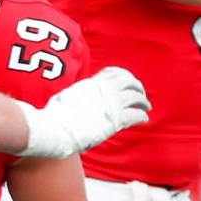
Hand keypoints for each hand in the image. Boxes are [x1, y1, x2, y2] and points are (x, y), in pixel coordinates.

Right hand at [21, 68, 149, 157]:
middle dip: (137, 87)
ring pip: (136, 98)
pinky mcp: (117, 119)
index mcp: (92, 83)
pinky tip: (143, 118)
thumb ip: (79, 94)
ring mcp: (112, 104)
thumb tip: (77, 97)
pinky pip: (136, 115)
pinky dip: (142, 115)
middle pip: (129, 82)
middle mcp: (104, 90)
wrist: (55, 128)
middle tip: (140, 95)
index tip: (127, 80)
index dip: (123, 75)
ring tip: (146, 107)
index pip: (113, 72)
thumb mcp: (67, 95)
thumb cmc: (55, 116)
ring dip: (143, 102)